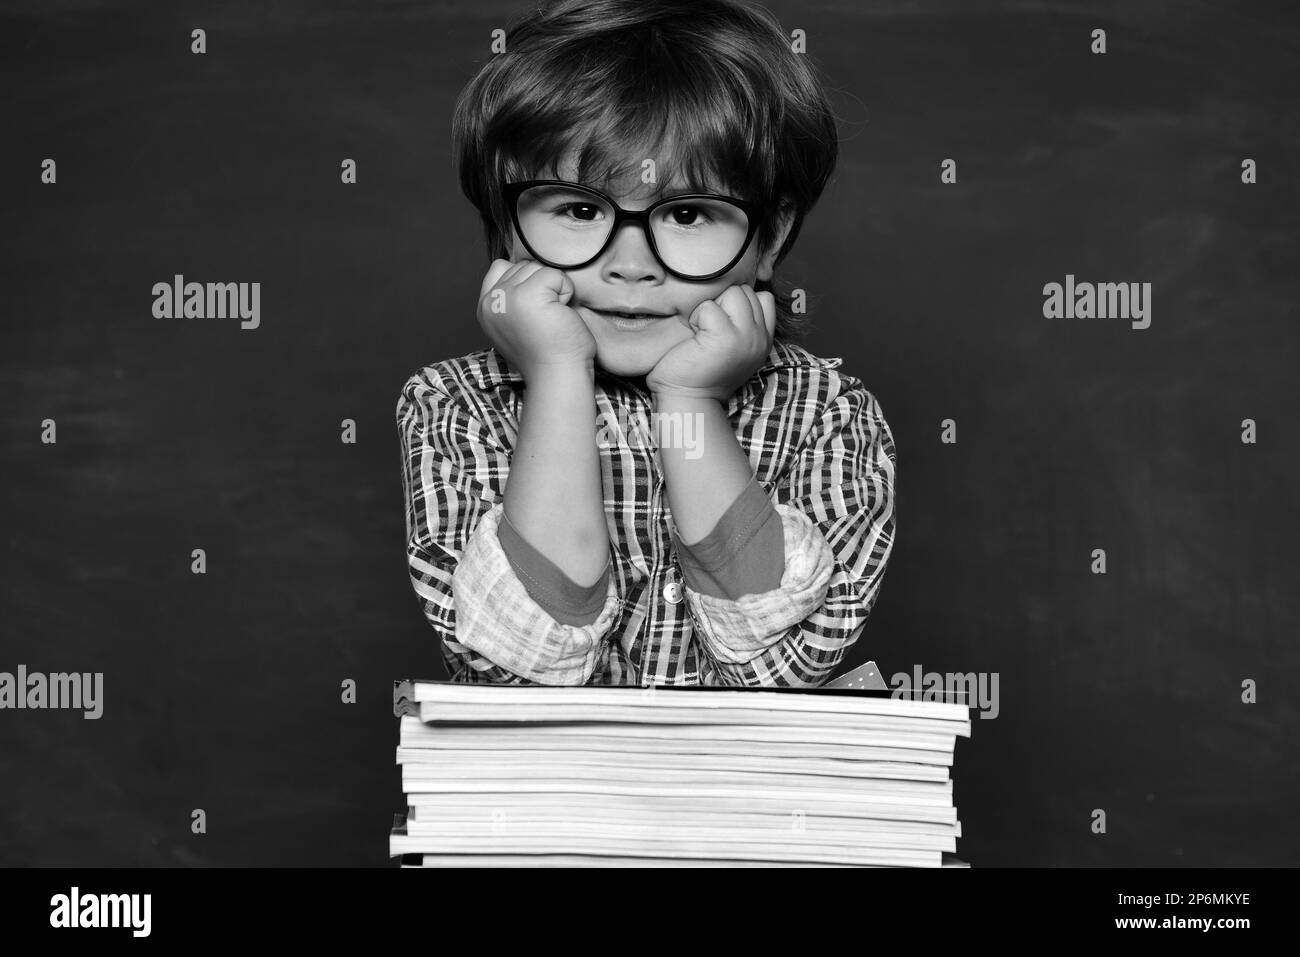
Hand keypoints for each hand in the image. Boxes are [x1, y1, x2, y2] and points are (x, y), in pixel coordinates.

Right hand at [476, 259, 595, 379]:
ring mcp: (507, 297)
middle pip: (523, 266)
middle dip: (542, 287)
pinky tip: (561, 315)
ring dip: (555, 289)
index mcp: (484, 308)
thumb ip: (511, 298)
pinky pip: (555, 274)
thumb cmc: (548, 353)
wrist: (558, 376)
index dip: (525, 282)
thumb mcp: (516, 323)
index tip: (534, 313)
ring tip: (553, 318)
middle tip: (546, 319)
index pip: (501, 267)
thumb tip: (527, 270)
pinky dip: (566, 292)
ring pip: (538, 268)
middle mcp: (490, 301)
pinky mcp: (528, 296)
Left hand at [646, 284, 774, 402]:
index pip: (763, 298)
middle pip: (745, 291)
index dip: (738, 304)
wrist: (687, 400)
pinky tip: (693, 338)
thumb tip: (733, 289)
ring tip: (702, 333)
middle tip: (708, 331)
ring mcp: (745, 337)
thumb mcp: (732, 346)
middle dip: (723, 304)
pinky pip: (709, 306)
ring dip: (710, 308)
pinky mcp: (724, 336)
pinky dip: (696, 318)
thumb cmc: (699, 371)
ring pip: (733, 293)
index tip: (721, 325)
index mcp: (763, 340)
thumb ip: (741, 322)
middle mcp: (759, 338)